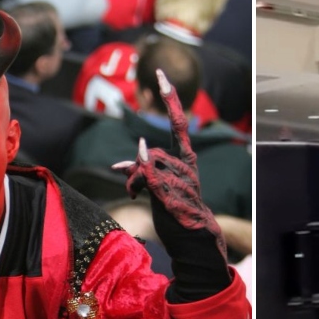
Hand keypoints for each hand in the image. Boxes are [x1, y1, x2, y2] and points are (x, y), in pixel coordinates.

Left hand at [111, 70, 227, 302]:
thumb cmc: (178, 217)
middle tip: (132, 189)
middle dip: (135, 170)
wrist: (196, 243)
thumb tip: (122, 162)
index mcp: (187, 162)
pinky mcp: (171, 193)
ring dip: (133, 182)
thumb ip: (144, 171)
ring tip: (137, 198)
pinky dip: (137, 178)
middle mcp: (186, 166)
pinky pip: (148, 177)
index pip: (178, 124)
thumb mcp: (159, 189)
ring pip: (143, 166)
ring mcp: (180, 179)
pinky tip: (129, 181)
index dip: (170, 99)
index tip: (163, 75)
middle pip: (149, 153)